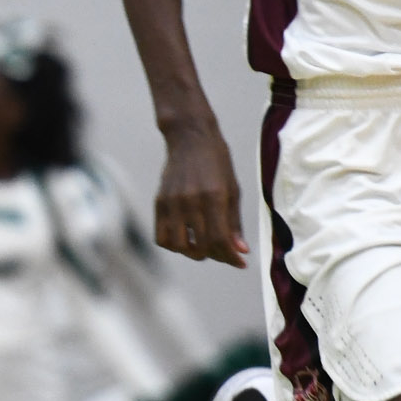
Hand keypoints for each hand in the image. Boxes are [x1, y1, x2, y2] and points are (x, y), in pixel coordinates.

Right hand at [153, 122, 247, 266]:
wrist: (190, 138)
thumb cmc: (217, 162)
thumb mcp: (233, 190)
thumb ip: (234, 222)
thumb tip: (240, 250)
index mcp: (214, 197)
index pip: (221, 239)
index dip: (232, 257)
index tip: (240, 263)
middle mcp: (191, 201)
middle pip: (202, 245)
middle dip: (217, 255)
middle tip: (224, 252)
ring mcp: (172, 202)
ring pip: (179, 246)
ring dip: (193, 252)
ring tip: (204, 246)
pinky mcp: (159, 202)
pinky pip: (161, 237)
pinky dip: (174, 245)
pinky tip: (185, 240)